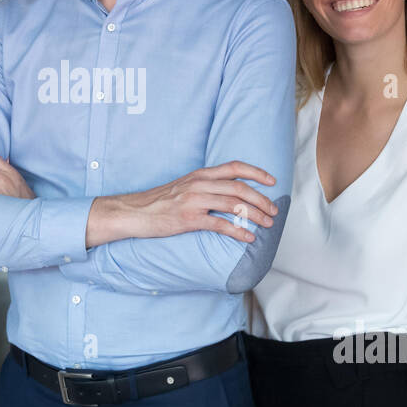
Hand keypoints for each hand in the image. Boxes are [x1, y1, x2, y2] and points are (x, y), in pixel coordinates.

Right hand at [87, 160, 277, 245]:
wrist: (133, 212)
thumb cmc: (158, 202)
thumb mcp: (183, 186)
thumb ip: (204, 186)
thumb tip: (228, 194)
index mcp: (199, 175)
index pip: (234, 167)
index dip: (256, 172)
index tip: (272, 181)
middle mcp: (199, 184)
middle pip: (239, 188)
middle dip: (261, 199)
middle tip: (274, 211)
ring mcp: (193, 201)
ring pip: (233, 205)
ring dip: (255, 215)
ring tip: (267, 224)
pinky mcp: (188, 219)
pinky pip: (219, 224)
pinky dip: (237, 231)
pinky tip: (248, 238)